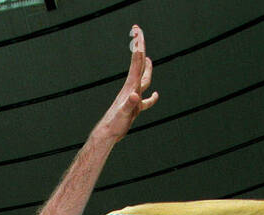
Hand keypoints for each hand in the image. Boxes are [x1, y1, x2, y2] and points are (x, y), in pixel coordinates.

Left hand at [95, 25, 157, 142]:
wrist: (107, 134)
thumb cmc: (114, 125)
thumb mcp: (123, 114)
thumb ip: (130, 104)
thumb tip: (135, 95)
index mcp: (131, 86)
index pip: (136, 62)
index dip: (139, 46)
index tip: (137, 31)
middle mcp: (132, 88)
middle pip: (139, 64)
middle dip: (139, 47)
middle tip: (137, 31)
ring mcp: (133, 97)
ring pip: (143, 79)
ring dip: (146, 68)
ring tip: (148, 58)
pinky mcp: (134, 108)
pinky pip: (146, 100)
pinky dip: (151, 97)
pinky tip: (155, 96)